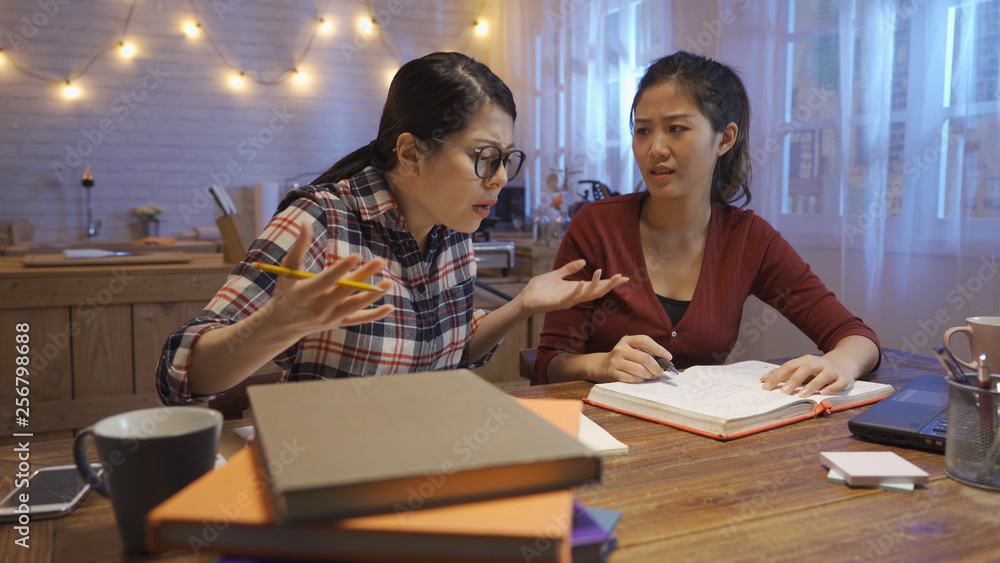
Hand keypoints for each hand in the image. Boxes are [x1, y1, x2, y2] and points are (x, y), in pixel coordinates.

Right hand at [266, 221, 394, 336]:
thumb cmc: (286, 289)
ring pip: (354, 307)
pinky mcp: (338, 323)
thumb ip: (299, 246)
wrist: (284, 323)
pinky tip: (389, 306)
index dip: (341, 269)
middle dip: (362, 276)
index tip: (356, 255)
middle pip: (344, 291)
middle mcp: (317, 308)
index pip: (325, 280)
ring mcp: (329, 317)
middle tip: (379, 261)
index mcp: (304, 293)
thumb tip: (305, 222)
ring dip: (372, 295)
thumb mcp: (288, 268)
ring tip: (389, 282)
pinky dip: (374, 315)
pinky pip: (358, 320)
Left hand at [517, 259, 627, 315]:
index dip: (610, 282)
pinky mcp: (556, 303)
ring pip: (585, 295)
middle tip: (622, 278)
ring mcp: (566, 301)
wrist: (524, 299)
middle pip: (596, 292)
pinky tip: (581, 283)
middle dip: (609, 285)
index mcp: (575, 289)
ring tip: (600, 273)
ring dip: (594, 285)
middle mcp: (574, 296)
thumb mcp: (556, 275)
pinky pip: (569, 298)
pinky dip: (576, 291)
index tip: (623, 277)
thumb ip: (569, 269)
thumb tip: (583, 261)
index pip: (597, 286)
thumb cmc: (540, 289)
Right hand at [593, 335, 671, 382]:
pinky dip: (640, 380)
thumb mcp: (631, 349)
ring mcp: (616, 361)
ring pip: (640, 370)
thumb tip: (665, 361)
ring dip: (649, 375)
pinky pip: (633, 379)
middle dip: (657, 367)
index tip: (668, 357)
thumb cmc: (624, 357)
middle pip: (645, 358)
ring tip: (650, 375)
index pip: (645, 340)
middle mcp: (620, 349)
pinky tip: (641, 378)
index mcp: (627, 340)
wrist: (603, 365)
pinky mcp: (614, 373)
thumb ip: (646, 352)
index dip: (659, 349)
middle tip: (660, 372)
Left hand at [760, 354, 855, 396]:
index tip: (766, 386)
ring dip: (812, 385)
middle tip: (783, 392)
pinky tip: (824, 393)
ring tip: (802, 394)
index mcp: (805, 360)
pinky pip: (839, 383)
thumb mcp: (801, 367)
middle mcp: (818, 363)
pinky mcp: (844, 378)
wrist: (844, 362)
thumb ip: (784, 373)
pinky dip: (832, 388)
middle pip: (805, 368)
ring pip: (823, 375)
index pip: (789, 366)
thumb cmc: (817, 368)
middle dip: (794, 380)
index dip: (777, 376)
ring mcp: (832, 370)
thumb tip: (763, 379)